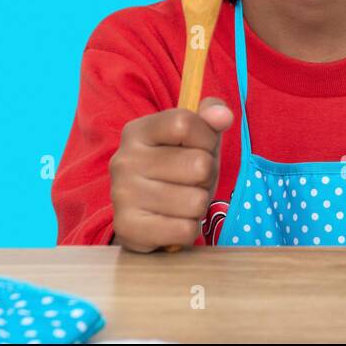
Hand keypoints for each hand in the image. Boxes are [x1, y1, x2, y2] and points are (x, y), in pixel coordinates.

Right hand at [109, 97, 232, 252]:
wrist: (146, 217)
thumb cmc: (178, 169)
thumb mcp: (196, 137)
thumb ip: (211, 115)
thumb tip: (223, 116)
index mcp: (137, 131)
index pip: (184, 123)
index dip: (205, 138)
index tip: (201, 148)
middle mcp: (124, 160)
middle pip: (198, 165)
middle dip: (207, 176)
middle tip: (192, 181)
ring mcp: (122, 195)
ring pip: (196, 201)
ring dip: (199, 205)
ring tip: (182, 202)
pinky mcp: (127, 228)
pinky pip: (185, 230)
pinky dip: (189, 229)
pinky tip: (174, 222)